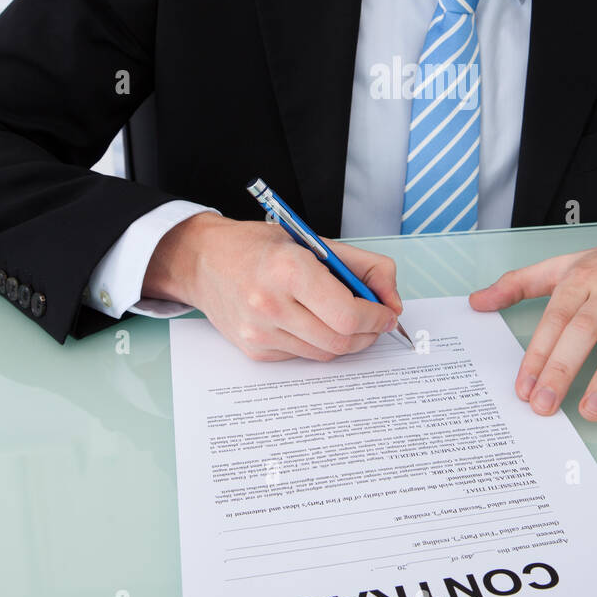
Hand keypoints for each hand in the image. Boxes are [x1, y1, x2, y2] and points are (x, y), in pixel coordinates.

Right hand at [143, 213, 402, 360]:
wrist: (204, 260)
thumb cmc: (262, 247)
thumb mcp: (316, 241)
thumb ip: (364, 268)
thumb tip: (393, 302)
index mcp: (289, 270)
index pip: (347, 314)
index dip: (376, 318)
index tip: (386, 313)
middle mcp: (270, 304)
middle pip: (339, 341)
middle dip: (367, 334)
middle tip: (375, 321)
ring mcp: (259, 332)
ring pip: (324, 353)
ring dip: (345, 341)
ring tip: (346, 320)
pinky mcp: (253, 350)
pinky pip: (302, 356)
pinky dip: (318, 343)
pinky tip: (310, 321)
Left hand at [468, 218, 596, 420]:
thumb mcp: (564, 266)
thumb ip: (519, 284)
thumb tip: (476, 302)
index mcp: (580, 281)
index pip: (554, 320)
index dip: (537, 354)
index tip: (523, 388)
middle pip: (583, 331)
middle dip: (562, 369)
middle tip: (544, 405)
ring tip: (592, 411)